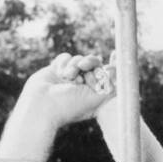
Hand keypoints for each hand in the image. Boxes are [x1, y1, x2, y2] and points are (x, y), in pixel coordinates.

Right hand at [0, 52, 115, 158]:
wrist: (42, 105)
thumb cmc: (70, 106)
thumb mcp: (97, 98)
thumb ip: (112, 86)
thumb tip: (120, 71)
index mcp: (94, 94)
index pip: (106, 75)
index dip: (109, 67)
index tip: (115, 55)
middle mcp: (83, 86)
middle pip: (94, 63)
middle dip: (90, 63)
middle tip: (84, 67)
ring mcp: (70, 78)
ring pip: (79, 59)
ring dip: (75, 65)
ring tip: (67, 76)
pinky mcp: (57, 70)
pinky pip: (66, 57)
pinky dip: (63, 63)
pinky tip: (59, 73)